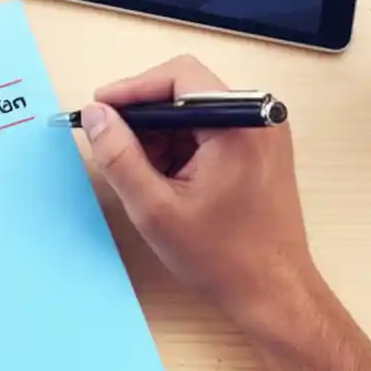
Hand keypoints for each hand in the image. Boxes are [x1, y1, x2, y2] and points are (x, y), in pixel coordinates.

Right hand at [81, 55, 313, 334]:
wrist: (274, 293)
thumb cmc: (223, 258)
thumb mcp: (155, 209)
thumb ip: (119, 157)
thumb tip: (95, 115)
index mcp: (238, 124)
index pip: (177, 76)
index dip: (132, 89)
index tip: (99, 112)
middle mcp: (258, 117)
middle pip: (185, 92)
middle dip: (145, 119)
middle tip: (116, 152)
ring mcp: (263, 133)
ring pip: (195, 113)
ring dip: (161, 137)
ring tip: (145, 179)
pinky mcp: (260, 150)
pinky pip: (210, 131)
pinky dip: (181, 149)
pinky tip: (168, 183)